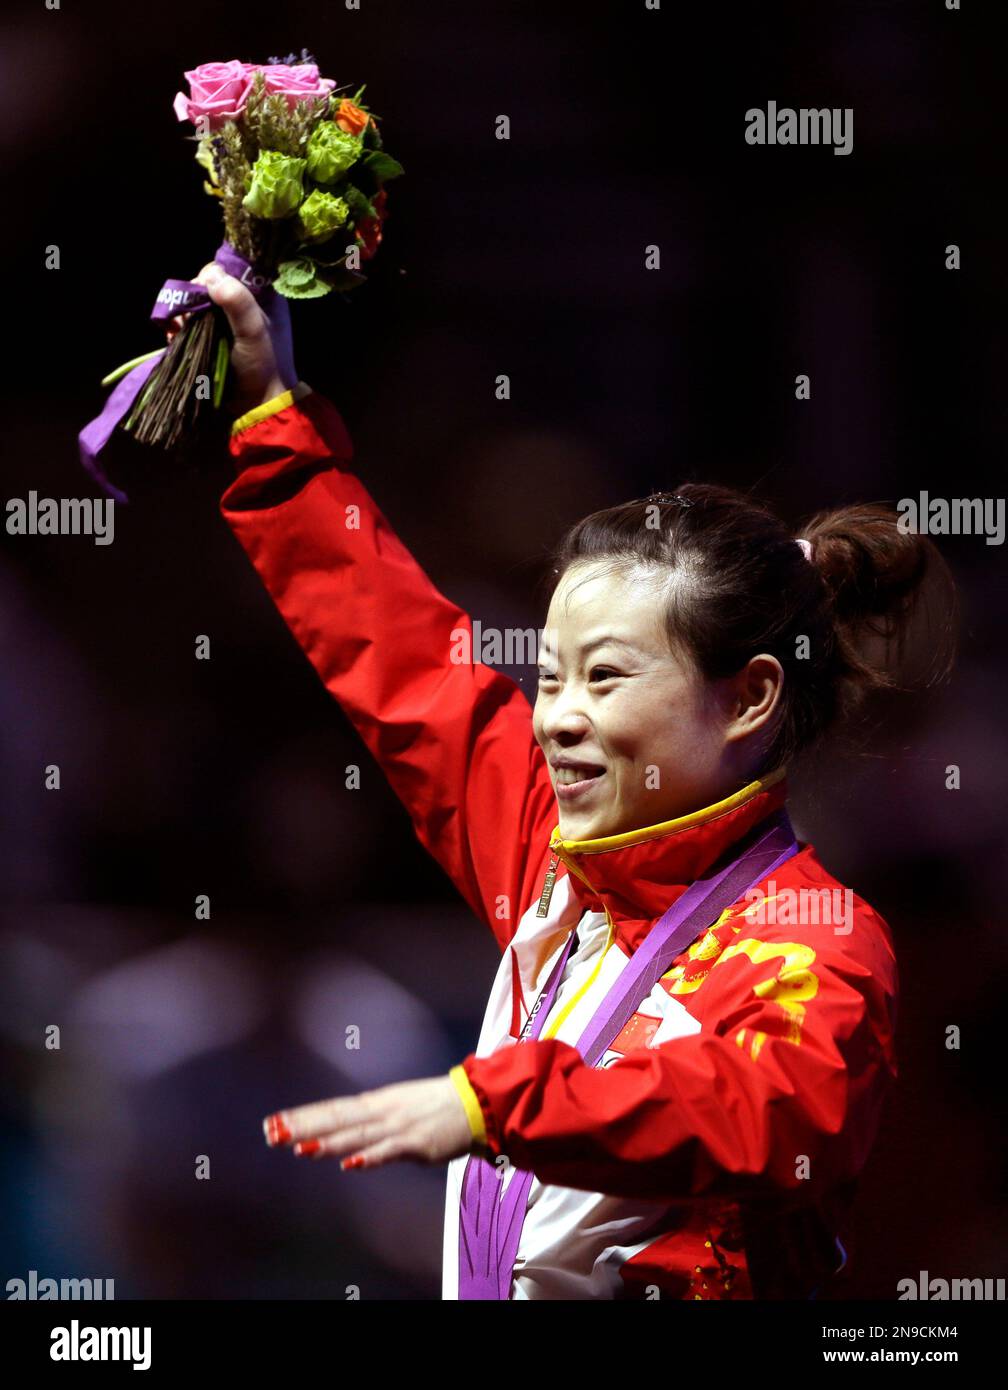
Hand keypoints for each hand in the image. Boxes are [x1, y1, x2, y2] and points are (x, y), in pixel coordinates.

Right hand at [165, 261, 298, 416]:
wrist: (259, 406)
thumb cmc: (264, 366)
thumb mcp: (254, 331)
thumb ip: (237, 302)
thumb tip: (211, 275)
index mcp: (261, 295)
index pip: (230, 269)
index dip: (212, 276)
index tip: (202, 291)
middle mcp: (243, 304)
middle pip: (209, 285)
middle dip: (193, 298)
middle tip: (188, 315)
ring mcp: (226, 322)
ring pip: (196, 304)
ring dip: (183, 314)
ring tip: (177, 328)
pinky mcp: (213, 338)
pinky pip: (190, 323)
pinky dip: (179, 327)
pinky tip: (173, 336)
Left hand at [263, 1075, 475, 1170]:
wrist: (475, 1104)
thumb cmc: (436, 1107)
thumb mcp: (398, 1107)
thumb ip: (370, 1119)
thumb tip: (342, 1131)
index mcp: (376, 1103)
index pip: (332, 1109)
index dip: (303, 1116)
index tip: (273, 1122)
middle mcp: (381, 1112)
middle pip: (336, 1120)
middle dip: (304, 1127)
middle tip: (271, 1133)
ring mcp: (398, 1126)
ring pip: (357, 1136)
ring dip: (328, 1143)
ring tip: (300, 1149)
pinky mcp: (417, 1143)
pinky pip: (389, 1151)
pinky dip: (370, 1157)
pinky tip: (351, 1164)